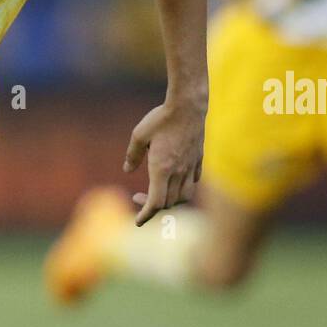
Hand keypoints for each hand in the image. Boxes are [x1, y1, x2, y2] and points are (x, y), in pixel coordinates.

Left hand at [123, 99, 205, 224]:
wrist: (188, 105)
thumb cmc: (161, 118)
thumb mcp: (138, 135)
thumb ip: (132, 155)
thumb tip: (127, 170)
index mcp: (161, 169)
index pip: (156, 203)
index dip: (146, 215)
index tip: (138, 221)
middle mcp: (178, 172)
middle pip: (169, 203)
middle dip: (152, 206)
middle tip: (138, 197)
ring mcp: (191, 166)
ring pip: (184, 196)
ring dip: (170, 201)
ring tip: (158, 192)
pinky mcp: (199, 159)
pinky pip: (194, 182)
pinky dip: (184, 188)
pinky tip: (175, 180)